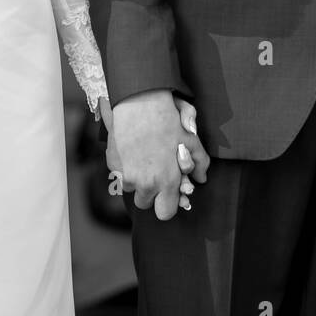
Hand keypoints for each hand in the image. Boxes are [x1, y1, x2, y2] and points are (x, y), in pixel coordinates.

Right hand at [108, 89, 208, 220]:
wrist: (138, 101)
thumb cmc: (167, 119)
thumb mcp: (191, 139)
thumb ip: (200, 163)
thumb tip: (201, 178)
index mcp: (167, 181)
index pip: (165, 213)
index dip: (168, 204)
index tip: (168, 193)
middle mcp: (146, 183)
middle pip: (145, 204)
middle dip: (150, 193)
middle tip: (155, 173)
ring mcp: (126, 175)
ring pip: (131, 189)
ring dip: (136, 180)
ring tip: (144, 159)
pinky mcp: (113, 165)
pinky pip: (119, 175)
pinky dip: (124, 168)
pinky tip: (132, 151)